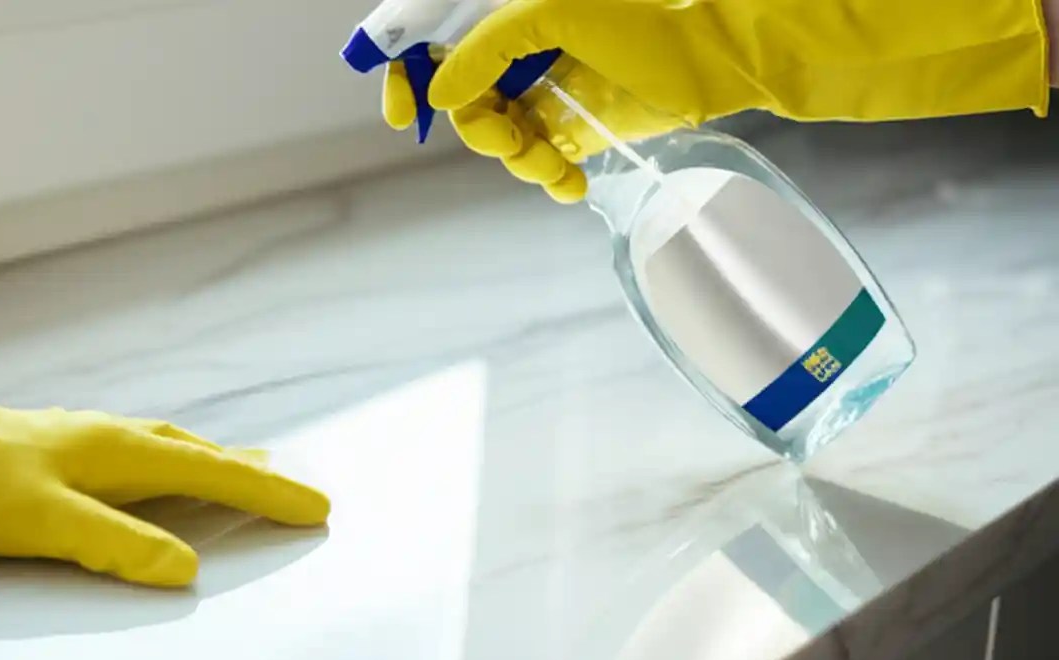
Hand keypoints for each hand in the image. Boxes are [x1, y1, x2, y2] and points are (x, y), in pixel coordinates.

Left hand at [0, 326, 328, 587]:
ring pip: (176, 447)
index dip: (267, 493)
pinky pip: (149, 449)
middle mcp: (116, 435)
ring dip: (219, 463)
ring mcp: (94, 435)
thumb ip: (119, 544)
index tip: (314, 506)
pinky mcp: (72, 444)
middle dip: (255, 476)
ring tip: (248, 469)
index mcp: (122, 450)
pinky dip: (181, 459)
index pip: (212, 474)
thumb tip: (186, 568)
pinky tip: (164, 468)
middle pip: (204, 455)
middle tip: (298, 492)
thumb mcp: (47, 524)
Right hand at [385, 0, 1049, 202]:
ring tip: (556, 164)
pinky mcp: (572, 128)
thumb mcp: (554, 13)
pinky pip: (536, 163)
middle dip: (479, 129)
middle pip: (458, 101)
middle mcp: (515, 52)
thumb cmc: (645, 20)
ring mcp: (542, 91)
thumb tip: (439, 89)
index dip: (405, 74)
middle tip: (513, 137)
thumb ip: (488, 44)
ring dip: (519, 160)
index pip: (429, 41)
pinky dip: (546, 178)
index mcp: (502, 14)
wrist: (717, 58)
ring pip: (495, 140)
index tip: (403, 111)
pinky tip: (571, 182)